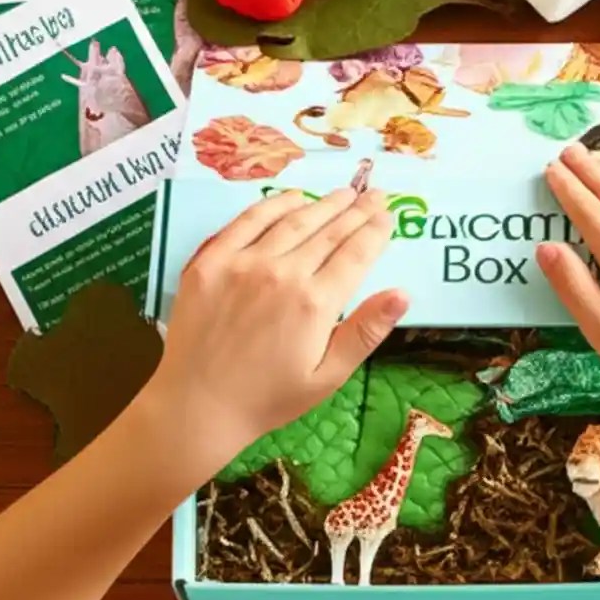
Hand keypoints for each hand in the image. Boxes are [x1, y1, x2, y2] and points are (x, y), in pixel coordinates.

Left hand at [147, 188, 407, 459]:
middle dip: (357, 211)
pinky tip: (294, 197)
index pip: (356, 254)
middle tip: (376, 195)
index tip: (389, 215)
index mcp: (315, 303)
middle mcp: (282, 273)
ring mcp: (244, 262)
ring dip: (323, 204)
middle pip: (330, 231)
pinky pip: (248, 221)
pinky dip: (275, 205)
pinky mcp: (211, 260)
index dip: (376, 231)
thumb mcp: (328, 377)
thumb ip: (366, 332)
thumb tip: (403, 294)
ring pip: (293, 221)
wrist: (197, 406)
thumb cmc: (269, 399)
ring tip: (344, 194)